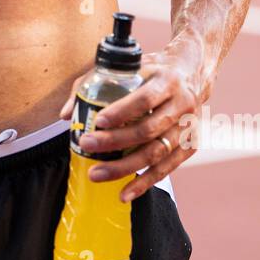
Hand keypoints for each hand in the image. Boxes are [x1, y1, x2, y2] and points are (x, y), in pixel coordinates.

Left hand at [58, 49, 199, 202]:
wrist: (192, 73)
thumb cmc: (152, 70)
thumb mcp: (128, 67)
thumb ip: (94, 83)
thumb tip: (67, 114)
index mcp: (167, 81)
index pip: (145, 99)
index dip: (122, 111)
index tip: (98, 121)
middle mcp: (182, 104)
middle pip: (148, 129)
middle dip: (115, 141)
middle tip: (87, 145)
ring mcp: (188, 127)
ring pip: (156, 153)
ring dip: (125, 167)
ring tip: (97, 174)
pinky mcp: (190, 145)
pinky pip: (167, 168)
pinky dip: (145, 182)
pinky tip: (125, 192)